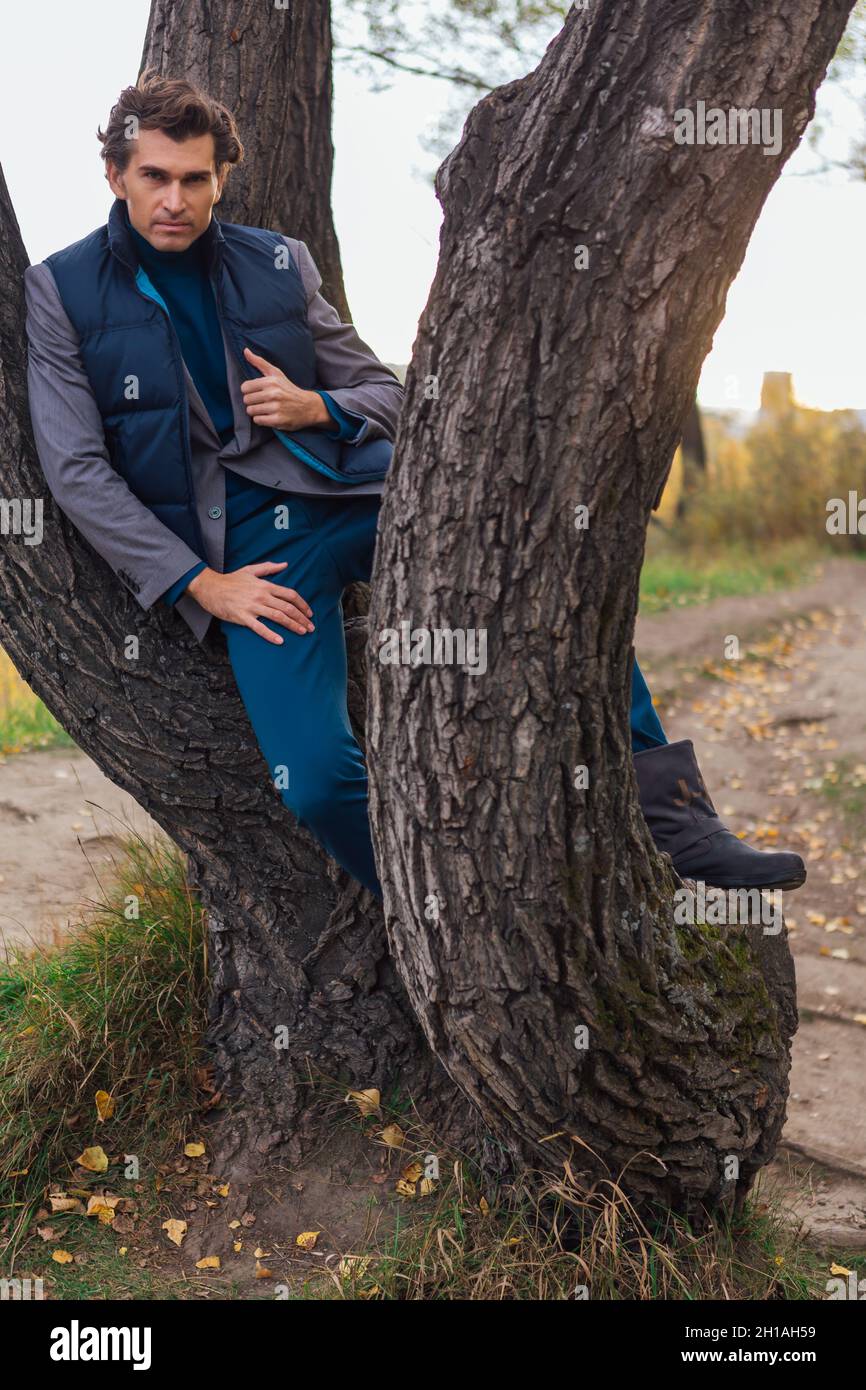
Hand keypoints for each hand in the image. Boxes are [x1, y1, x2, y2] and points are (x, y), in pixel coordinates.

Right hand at [187, 563, 314, 644]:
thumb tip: (285, 564)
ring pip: (278, 617)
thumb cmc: (231, 580)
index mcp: (265, 585)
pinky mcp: (242, 617)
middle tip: (311, 627)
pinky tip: (280, 641)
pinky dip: (270, 634)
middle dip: (302, 618)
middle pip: (287, 608)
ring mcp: (252, 607)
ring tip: (303, 632)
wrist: (210, 587)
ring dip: (292, 625)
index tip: (310, 613)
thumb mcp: (250, 570)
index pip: (290, 595)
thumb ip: (269, 567)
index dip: (303, 604)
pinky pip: (259, 627)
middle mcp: (261, 596)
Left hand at [241, 348, 330, 429]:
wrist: (308, 406)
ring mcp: (275, 408)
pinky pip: (258, 421)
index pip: (244, 388)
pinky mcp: (278, 420)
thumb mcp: (276, 373)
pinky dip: (261, 420)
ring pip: (251, 411)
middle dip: (252, 402)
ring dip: (256, 411)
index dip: (249, 391)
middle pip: (246, 400)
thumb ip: (259, 362)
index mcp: (270, 381)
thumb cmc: (289, 389)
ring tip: (266, 409)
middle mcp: (273, 394)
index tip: (257, 392)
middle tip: (262, 401)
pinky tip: (269, 416)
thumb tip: (245, 351)